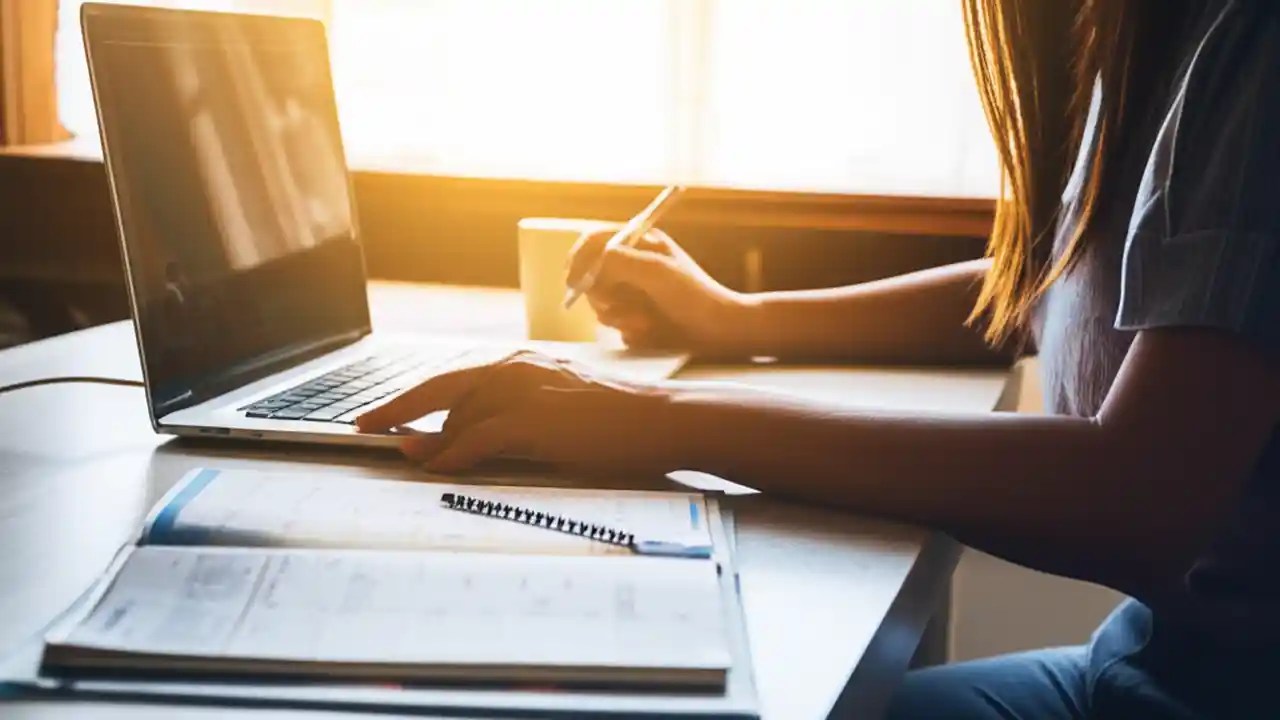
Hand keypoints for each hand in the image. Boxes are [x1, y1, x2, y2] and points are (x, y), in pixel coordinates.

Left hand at [355, 350, 684, 475]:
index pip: (453, 379)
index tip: (382, 412)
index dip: (411, 396)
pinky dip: (451, 456)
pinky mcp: (530, 418)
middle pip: (441, 391)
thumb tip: (465, 439)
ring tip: (407, 460)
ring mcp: (521, 390)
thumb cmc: (616, 420)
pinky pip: (474, 440)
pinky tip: (436, 469)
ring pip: (456, 419)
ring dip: (430, 444)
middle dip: (400, 411)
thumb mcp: (557, 409)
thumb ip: (511, 418)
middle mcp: (513, 367)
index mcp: (519, 362)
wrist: (657, 419)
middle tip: (366, 428)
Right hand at [567, 227, 754, 353]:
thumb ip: (621, 261)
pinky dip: (628, 328)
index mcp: (639, 243)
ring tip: (645, 321)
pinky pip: (615, 323)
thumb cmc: (694, 295)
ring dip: (618, 315)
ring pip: (600, 304)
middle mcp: (633, 265)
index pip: (595, 240)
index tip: (573, 279)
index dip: (579, 257)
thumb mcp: (657, 272)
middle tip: (613, 306)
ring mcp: (633, 292)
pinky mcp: (636, 316)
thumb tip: (594, 261)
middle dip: (600, 294)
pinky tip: (650, 330)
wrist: (719, 331)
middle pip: (591, 275)